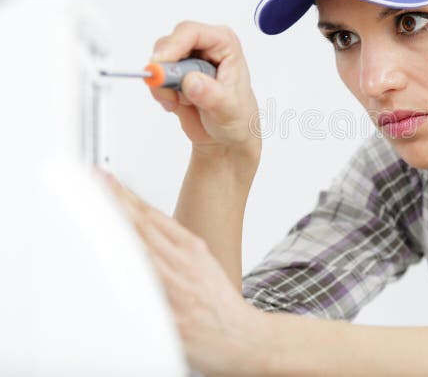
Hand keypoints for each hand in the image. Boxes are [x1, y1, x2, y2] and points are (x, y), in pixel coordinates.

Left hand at [96, 169, 266, 375]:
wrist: (243, 338)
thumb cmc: (219, 305)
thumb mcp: (202, 264)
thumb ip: (173, 247)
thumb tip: (142, 228)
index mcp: (191, 249)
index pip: (152, 215)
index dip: (126, 195)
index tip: (105, 178)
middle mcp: (181, 264)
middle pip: (142, 227)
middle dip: (116, 202)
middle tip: (94, 181)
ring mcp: (174, 289)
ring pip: (139, 250)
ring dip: (117, 228)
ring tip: (95, 207)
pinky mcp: (168, 315)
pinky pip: (141, 292)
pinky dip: (125, 273)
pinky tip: (107, 259)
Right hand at [149, 21, 260, 158]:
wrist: (227, 137)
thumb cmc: (238, 118)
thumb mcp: (229, 109)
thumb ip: (210, 94)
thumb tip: (191, 81)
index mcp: (224, 44)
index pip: (192, 33)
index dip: (173, 46)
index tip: (160, 65)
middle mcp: (205, 47)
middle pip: (170, 43)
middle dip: (164, 68)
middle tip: (168, 92)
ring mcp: (188, 60)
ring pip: (159, 60)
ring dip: (162, 84)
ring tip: (177, 103)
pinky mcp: (175, 75)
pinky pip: (156, 77)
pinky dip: (160, 92)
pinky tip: (176, 104)